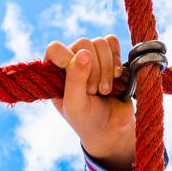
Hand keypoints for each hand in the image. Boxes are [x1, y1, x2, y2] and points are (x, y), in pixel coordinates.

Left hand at [44, 35, 136, 170]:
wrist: (112, 129)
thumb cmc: (87, 120)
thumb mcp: (76, 105)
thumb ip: (75, 79)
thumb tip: (84, 52)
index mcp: (54, 72)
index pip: (55, 48)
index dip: (69, 61)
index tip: (81, 83)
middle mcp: (71, 60)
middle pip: (83, 43)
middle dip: (94, 70)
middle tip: (94, 92)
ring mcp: (91, 57)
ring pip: (100, 42)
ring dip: (107, 68)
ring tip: (105, 90)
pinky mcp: (109, 55)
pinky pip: (112, 41)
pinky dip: (117, 59)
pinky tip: (116, 77)